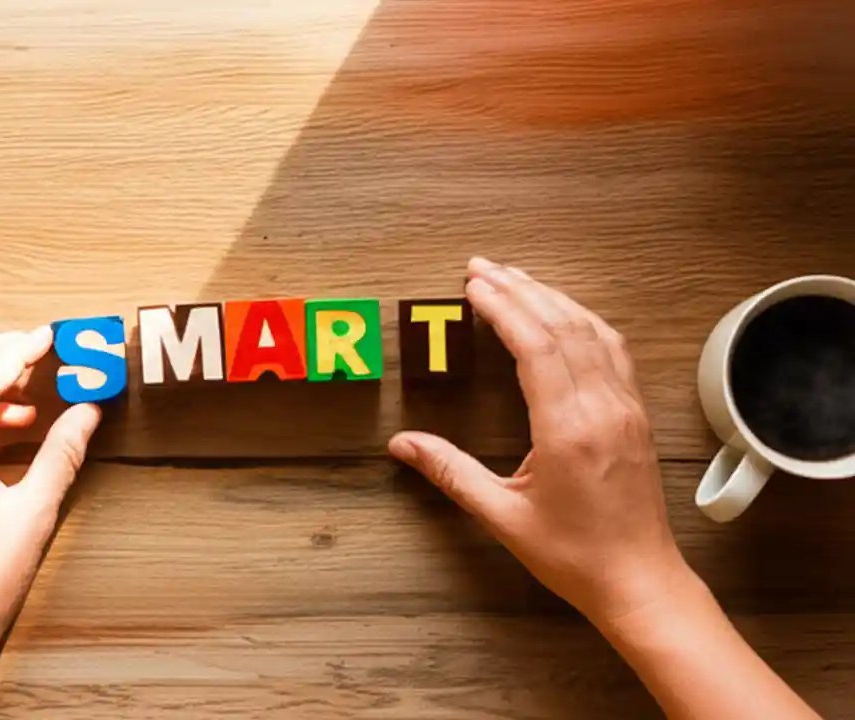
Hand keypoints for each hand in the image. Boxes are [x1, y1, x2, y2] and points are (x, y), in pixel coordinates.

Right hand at [390, 257, 690, 624]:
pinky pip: (613, 349)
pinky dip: (583, 320)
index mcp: (568, 428)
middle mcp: (603, 408)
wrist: (639, 581)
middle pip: (563, 326)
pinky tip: (564, 314)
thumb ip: (451, 472)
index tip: (474, 284)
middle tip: (482, 267)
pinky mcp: (636, 415)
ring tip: (516, 277)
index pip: (535, 346)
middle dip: (520, 289)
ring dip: (552, 297)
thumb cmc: (573, 555)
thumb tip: (401, 443)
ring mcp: (626, 408)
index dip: (503, 308)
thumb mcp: (502, 516)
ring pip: (592, 331)